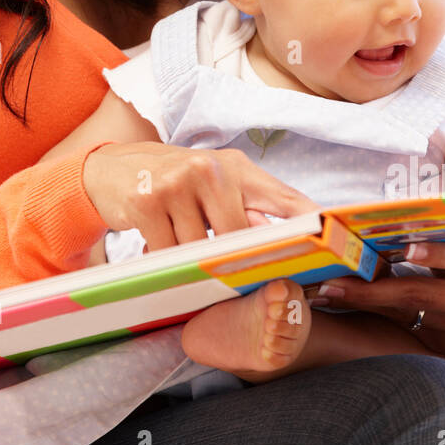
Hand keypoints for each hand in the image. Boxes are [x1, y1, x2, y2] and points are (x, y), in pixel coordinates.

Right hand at [83, 142, 318, 252]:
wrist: (112, 169)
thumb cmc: (175, 183)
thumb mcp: (216, 184)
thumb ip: (251, 209)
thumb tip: (290, 241)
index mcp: (237, 167)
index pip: (286, 200)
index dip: (312, 227)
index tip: (332, 251)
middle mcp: (211, 169)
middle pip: (241, 239)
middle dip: (235, 263)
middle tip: (228, 276)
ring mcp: (178, 183)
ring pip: (201, 251)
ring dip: (193, 263)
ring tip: (181, 249)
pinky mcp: (148, 202)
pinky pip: (169, 253)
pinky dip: (166, 260)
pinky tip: (159, 246)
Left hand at [309, 241, 444, 360]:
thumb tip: (404, 213)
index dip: (434, 254)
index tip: (407, 249)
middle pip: (418, 295)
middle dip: (371, 291)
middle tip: (333, 286)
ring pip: (407, 314)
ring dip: (366, 303)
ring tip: (329, 293)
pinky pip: (409, 329)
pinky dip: (380, 315)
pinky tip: (350, 306)